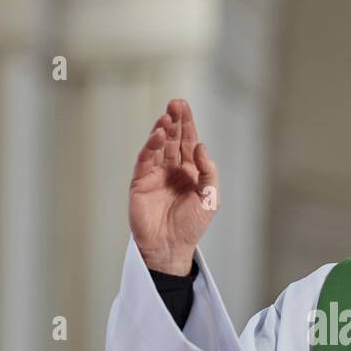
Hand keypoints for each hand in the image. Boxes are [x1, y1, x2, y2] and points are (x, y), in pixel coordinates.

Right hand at [129, 98, 219, 273]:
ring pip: (158, 146)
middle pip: (172, 139)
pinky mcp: (140, 182)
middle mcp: (172, 169)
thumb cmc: (191, 225)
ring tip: (166, 116)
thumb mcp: (210, 198)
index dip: (187, 124)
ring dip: (161, 130)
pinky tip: (156, 136)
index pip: (188, 141)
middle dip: (174, 121)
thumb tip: (200, 146)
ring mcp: (155, 174)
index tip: (184, 107)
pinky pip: (145, 161)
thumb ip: (208, 171)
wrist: (171, 247)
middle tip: (175, 103)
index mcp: (190, 171)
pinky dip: (150, 147)